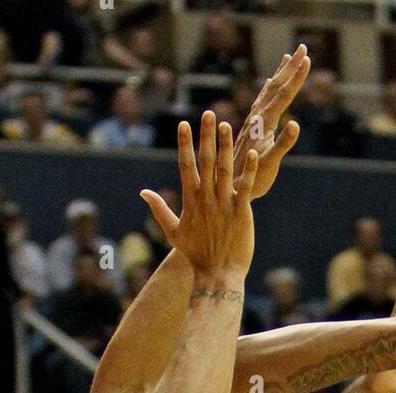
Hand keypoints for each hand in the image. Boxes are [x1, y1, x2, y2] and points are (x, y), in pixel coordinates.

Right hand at [140, 114, 256, 280]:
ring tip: (226, 125)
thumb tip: (143, 192)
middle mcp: (206, 200)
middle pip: (205, 162)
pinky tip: (253, 153)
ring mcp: (224, 205)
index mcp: (190, 202)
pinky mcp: (241, 213)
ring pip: (224, 170)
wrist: (217, 276)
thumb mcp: (173, 232)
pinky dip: (248, 171)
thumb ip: (159, 209)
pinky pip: (245, 187)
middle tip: (208, 114)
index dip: (185, 144)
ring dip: (225, 147)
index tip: (183, 124)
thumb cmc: (196, 256)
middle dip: (206, 137)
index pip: (186, 167)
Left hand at [232, 46, 308, 199]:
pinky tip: (271, 86)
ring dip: (280, 75)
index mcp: (263, 122)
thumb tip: (295, 124)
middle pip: (276, 88)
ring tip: (287, 58)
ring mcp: (254, 123)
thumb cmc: (250, 180)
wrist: (228, 190)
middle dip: (290, 68)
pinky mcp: (252, 130)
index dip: (296, 77)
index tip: (307, 58)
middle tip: (302, 47)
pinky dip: (270, 90)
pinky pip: (262, 104)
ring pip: (268, 93)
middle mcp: (257, 118)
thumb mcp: (268, 163)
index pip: (282, 95)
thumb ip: (282, 144)